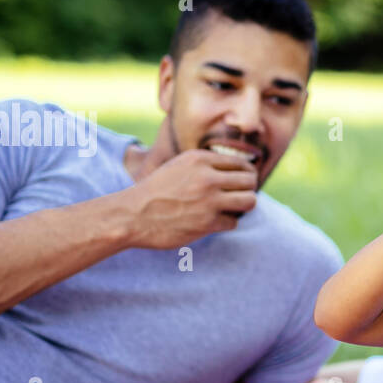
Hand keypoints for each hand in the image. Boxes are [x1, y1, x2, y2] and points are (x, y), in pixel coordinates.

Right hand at [123, 148, 257, 248]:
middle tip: (239, 196)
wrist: (132, 215)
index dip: (246, 174)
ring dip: (243, 206)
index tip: (242, 182)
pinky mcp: (208, 223)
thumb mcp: (179, 166)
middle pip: (250, 181)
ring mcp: (209, 201)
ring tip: (233, 208)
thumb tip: (239, 170)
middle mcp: (207, 177)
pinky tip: (213, 222)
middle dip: (248, 189)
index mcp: (200, 159)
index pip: (241, 163)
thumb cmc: (156, 191)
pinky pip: (233, 222)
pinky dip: (226, 223)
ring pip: (249, 201)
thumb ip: (206, 165)